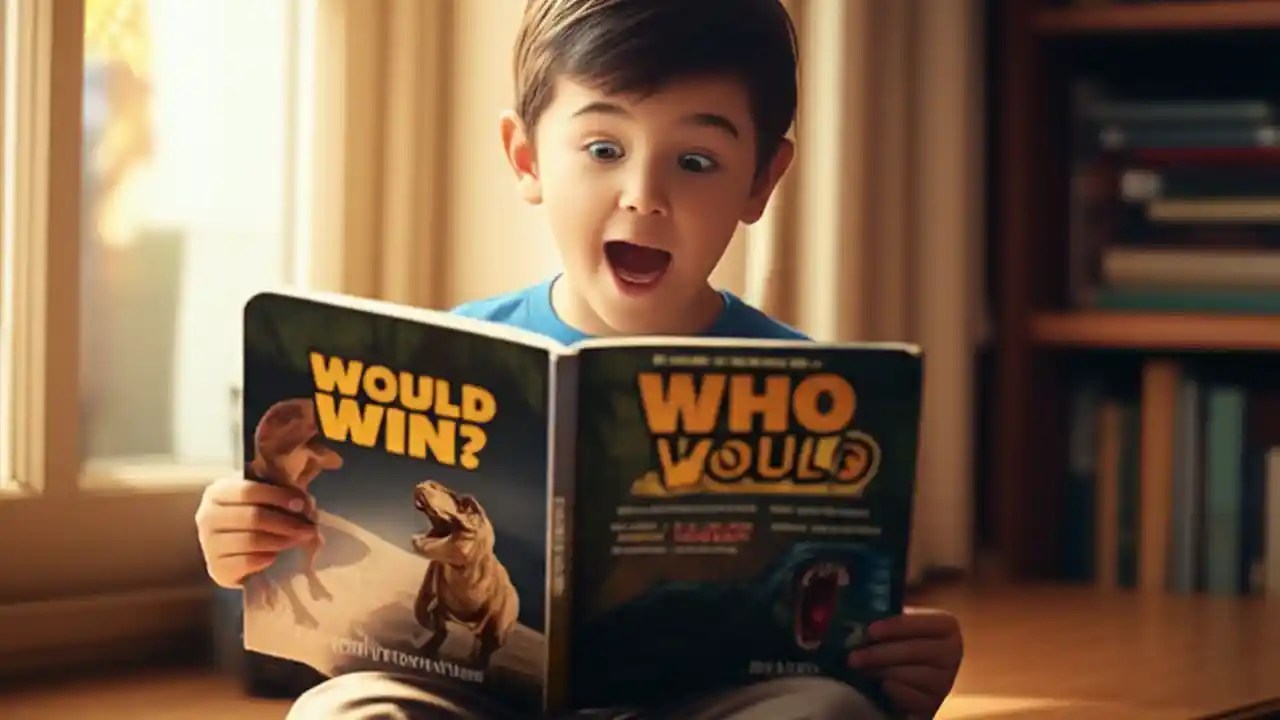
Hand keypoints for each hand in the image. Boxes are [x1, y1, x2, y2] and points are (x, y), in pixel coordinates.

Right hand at [194, 474, 317, 587]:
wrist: (234, 551)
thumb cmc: (252, 516)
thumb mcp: (263, 498)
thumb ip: (281, 494)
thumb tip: (305, 504)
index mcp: (217, 492)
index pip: (248, 491)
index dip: (278, 496)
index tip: (302, 504)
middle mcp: (206, 517)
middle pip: (252, 517)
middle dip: (286, 522)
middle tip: (308, 528)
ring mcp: (208, 545)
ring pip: (251, 540)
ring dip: (281, 540)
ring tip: (297, 540)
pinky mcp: (216, 569)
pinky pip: (246, 562)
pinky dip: (265, 558)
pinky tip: (275, 556)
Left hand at [847, 606, 962, 718]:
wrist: (912, 679)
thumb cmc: (903, 644)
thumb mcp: (900, 628)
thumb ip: (888, 619)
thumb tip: (861, 617)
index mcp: (946, 626)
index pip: (922, 624)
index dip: (895, 627)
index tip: (870, 631)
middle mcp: (953, 652)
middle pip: (916, 651)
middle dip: (881, 653)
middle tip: (853, 657)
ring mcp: (946, 680)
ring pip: (914, 675)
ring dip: (884, 672)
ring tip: (862, 670)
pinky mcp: (936, 703)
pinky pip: (915, 698)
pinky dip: (897, 692)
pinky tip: (882, 686)